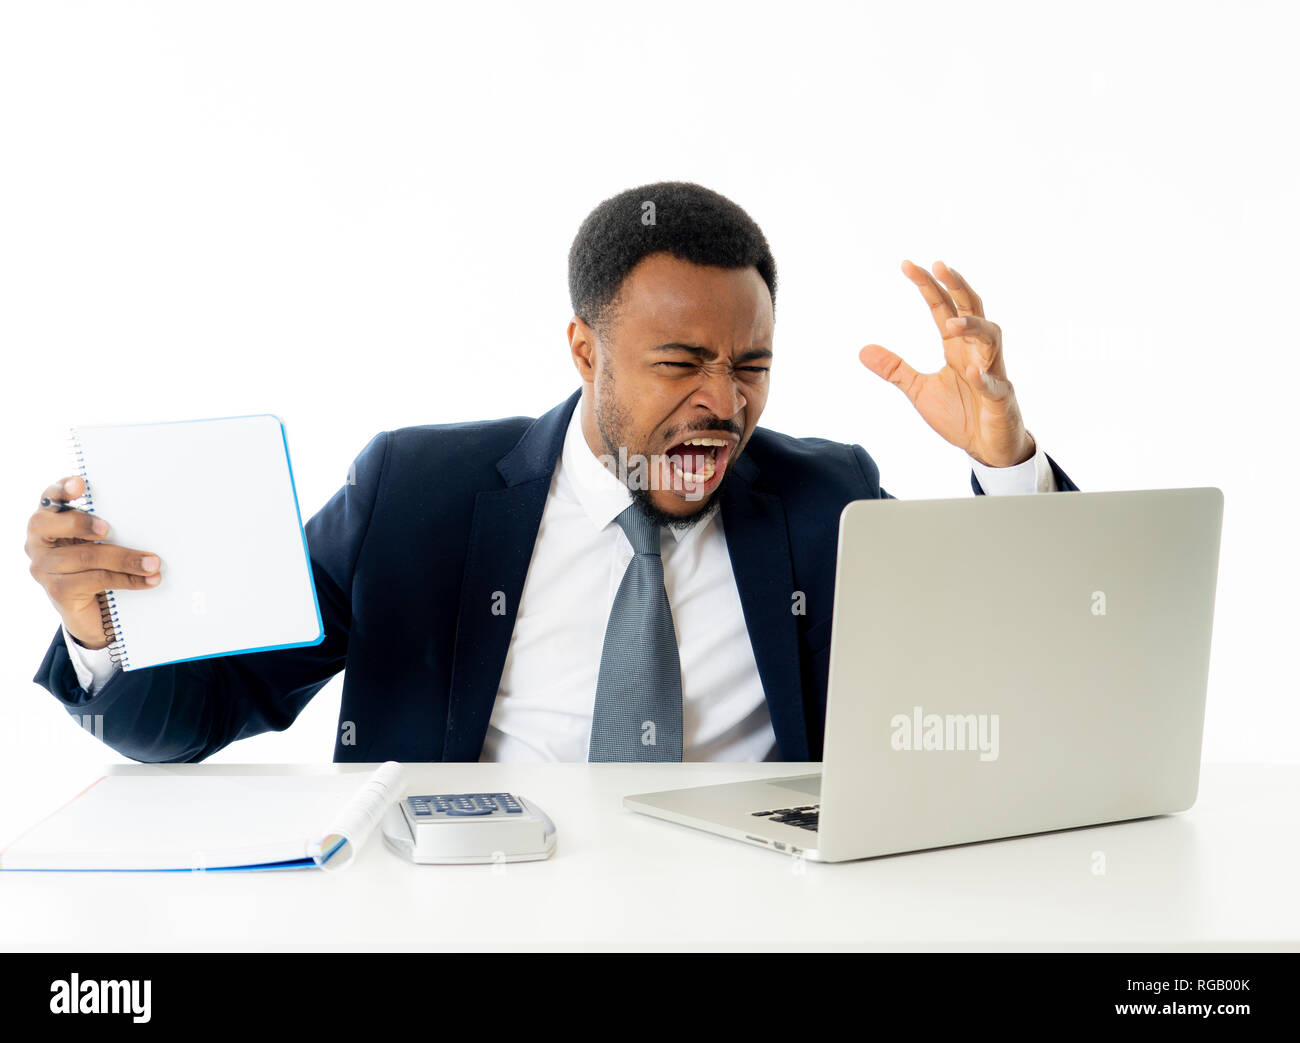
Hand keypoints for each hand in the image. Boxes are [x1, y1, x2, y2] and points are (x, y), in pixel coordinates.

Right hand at [25, 475, 162, 648]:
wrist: (92, 611)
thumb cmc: (98, 564)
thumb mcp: (101, 541)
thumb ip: (107, 526)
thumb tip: (147, 512)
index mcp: (49, 521)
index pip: (49, 499)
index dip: (61, 489)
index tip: (79, 483)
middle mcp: (38, 543)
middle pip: (54, 526)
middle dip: (82, 524)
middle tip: (108, 528)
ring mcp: (44, 568)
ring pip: (85, 556)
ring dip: (125, 559)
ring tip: (153, 563)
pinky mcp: (58, 592)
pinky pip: (96, 580)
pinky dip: (128, 579)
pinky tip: (149, 580)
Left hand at [859, 260, 1033, 467]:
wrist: (988, 447)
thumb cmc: (961, 414)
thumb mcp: (919, 390)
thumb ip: (895, 369)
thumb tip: (863, 350)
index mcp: (957, 347)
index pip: (943, 308)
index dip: (928, 286)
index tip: (908, 265)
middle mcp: (977, 352)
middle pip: (972, 309)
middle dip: (956, 287)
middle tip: (939, 265)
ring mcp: (992, 372)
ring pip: (991, 339)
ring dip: (972, 328)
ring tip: (952, 324)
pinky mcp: (1000, 398)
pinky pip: (993, 384)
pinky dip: (982, 378)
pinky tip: (970, 373)